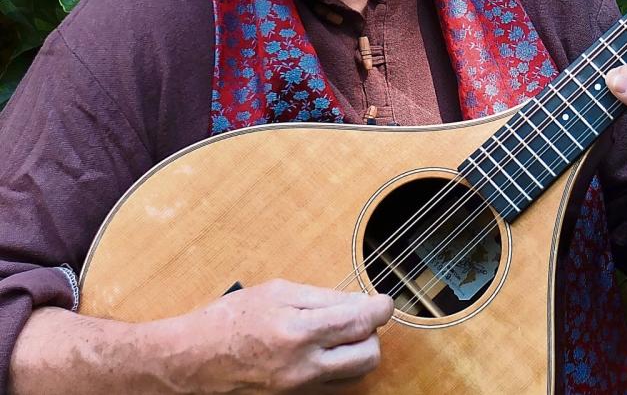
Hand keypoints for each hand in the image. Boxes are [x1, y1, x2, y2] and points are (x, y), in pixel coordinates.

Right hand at [154, 278, 393, 392]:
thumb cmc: (228, 321)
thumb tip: (360, 300)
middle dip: (372, 333)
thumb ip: (323, 297)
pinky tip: (326, 353)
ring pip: (357, 376)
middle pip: (368, 354)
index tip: (384, 303)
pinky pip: (336, 389)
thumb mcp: (276, 292)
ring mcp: (300, 389)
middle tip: (359, 319)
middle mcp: (304, 366)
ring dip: (358, 353)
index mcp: (299, 331)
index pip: (361, 321)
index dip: (381, 309)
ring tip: (340, 336)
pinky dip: (341, 370)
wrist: (191, 361)